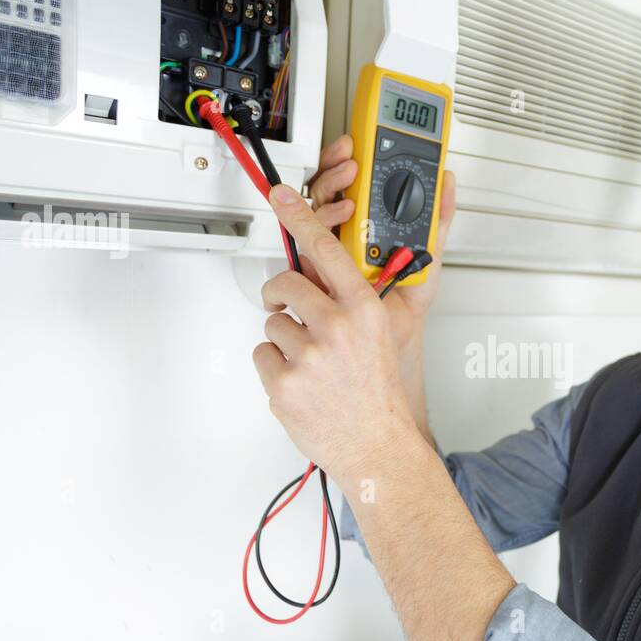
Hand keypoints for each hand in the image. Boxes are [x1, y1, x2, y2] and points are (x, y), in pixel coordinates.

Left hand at [253, 183, 421, 485]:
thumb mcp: (378, 336)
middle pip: (285, 285)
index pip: (325, 249)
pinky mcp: (284, 382)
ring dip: (284, 341)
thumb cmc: (376, 394)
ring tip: (310, 365)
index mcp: (363, 309)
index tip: (281, 194)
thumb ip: (348, 305)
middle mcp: (336, 327)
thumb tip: (315, 280)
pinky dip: (274, 368)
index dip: (300, 217)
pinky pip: (262, 356)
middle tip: (291, 312)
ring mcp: (308, 355)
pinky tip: (300, 382)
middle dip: (280, 296)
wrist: (377, 445)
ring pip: (272, 324)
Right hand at [303, 134, 456, 346]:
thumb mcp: (428, 257)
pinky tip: (339, 222)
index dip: (347, 160)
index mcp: (367, 226)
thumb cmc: (404, 302)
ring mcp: (325, 252)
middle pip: (327, 191)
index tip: (355, 146)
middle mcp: (343, 236)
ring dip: (329, 195)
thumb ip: (438, 221)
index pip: (351, 185)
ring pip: (314, 211)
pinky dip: (318, 228)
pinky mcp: (313, 272)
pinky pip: (306, 243)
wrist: (392, 339)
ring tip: (350, 195)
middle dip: (335, 169)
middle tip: (351, 162)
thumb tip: (448, 183)